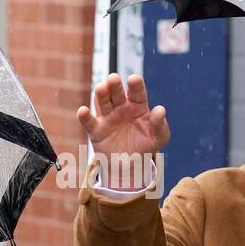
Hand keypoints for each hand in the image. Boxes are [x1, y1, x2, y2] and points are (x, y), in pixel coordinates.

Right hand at [76, 73, 170, 189]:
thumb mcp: (158, 138)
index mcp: (137, 106)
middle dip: (115, 85)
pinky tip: (83, 111)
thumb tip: (160, 110)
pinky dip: (84, 116)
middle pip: (116, 93)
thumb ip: (160, 124)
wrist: (130, 167)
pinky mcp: (96, 130)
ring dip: (101, 95)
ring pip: (102, 102)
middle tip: (113, 78)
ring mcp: (107, 117)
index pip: (137, 92)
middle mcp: (121, 108)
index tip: (134, 79)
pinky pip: (89, 122)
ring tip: (101, 88)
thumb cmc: (145, 147)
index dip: (135, 85)